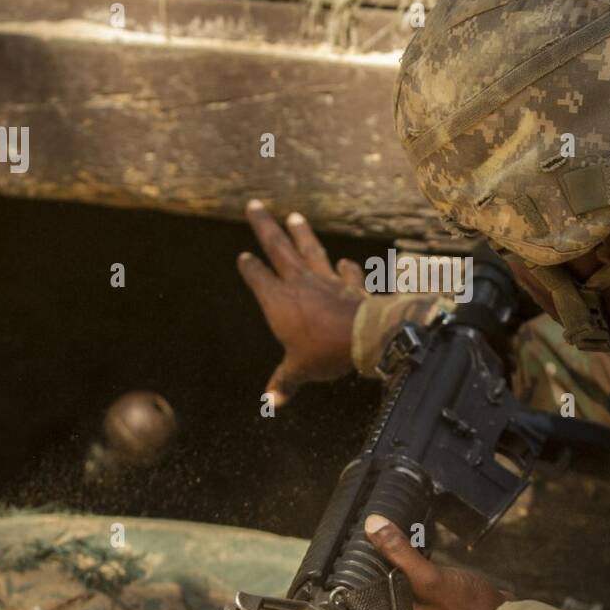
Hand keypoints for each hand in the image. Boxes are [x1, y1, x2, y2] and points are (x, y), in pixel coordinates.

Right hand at [237, 200, 365, 406]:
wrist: (366, 337)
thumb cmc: (325, 353)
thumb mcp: (299, 370)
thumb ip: (284, 383)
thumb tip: (270, 404)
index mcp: (278, 300)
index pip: (257, 277)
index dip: (249, 267)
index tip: (243, 256)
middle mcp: (300, 283)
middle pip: (278, 247)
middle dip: (264, 226)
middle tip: (254, 204)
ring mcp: (327, 280)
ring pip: (311, 250)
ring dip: (302, 234)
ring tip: (294, 216)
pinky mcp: (351, 285)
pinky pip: (348, 273)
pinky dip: (347, 268)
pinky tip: (346, 262)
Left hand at [363, 515, 508, 609]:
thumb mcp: (433, 580)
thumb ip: (399, 554)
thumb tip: (373, 526)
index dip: (348, 590)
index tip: (352, 565)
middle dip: (369, 589)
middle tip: (374, 560)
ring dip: (384, 595)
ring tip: (389, 569)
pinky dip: (399, 605)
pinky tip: (406, 585)